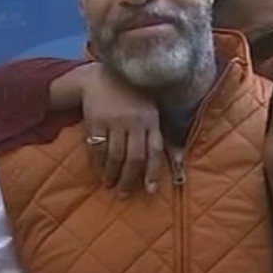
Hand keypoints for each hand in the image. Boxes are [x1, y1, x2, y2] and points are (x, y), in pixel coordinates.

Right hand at [78, 65, 162, 197]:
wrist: (100, 77)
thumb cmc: (130, 97)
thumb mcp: (150, 109)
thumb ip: (157, 133)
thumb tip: (177, 161)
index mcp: (151, 119)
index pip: (154, 151)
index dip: (153, 172)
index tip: (150, 191)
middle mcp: (134, 120)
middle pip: (134, 158)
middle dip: (129, 180)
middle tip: (124, 195)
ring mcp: (114, 121)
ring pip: (115, 156)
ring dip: (112, 174)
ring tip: (109, 185)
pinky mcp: (96, 121)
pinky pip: (97, 148)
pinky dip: (98, 164)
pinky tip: (99, 171)